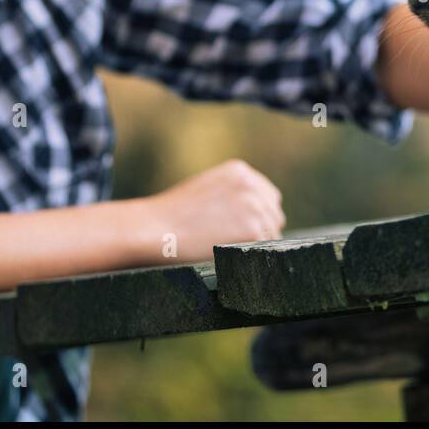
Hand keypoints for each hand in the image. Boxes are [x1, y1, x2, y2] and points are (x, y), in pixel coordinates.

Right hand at [139, 159, 285, 263]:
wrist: (154, 228)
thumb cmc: (173, 214)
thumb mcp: (207, 189)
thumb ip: (233, 195)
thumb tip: (256, 214)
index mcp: (240, 172)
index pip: (268, 197)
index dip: (260, 216)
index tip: (246, 230)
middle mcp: (251, 185)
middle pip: (274, 215)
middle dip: (261, 230)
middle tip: (237, 246)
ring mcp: (254, 206)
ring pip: (272, 233)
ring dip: (257, 245)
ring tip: (230, 251)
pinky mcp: (253, 230)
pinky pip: (265, 248)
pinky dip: (252, 255)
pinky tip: (231, 257)